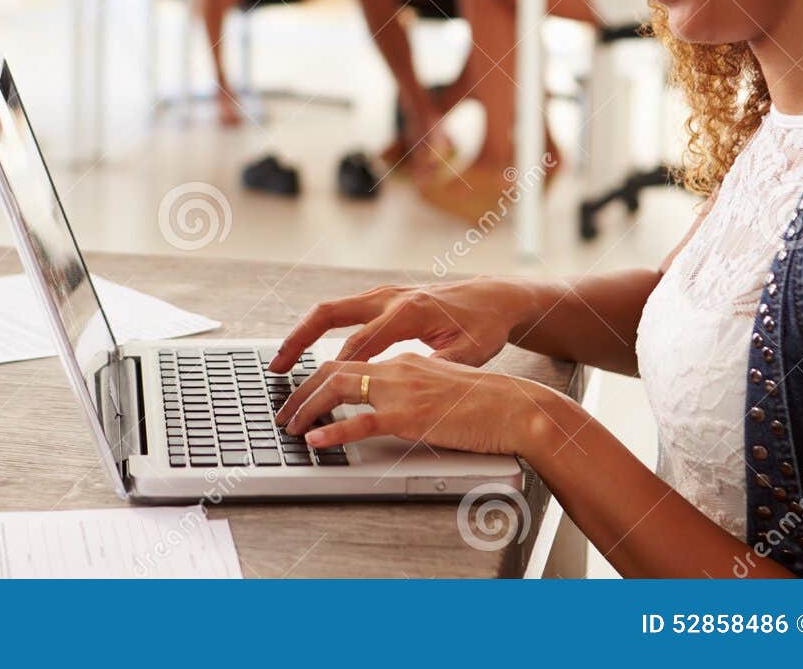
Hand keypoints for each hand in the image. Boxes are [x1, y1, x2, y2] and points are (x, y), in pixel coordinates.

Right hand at [268, 277, 540, 373]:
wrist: (495, 298)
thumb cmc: (484, 328)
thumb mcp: (468, 355)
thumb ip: (435, 370)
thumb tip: (407, 391)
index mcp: (410, 312)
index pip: (360, 343)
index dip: (335, 371)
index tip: (314, 395)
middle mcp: (391, 298)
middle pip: (330, 314)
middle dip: (298, 340)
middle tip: (276, 368)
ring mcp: (385, 294)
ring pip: (331, 309)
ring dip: (302, 333)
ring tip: (281, 362)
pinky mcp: (384, 298)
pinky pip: (343, 311)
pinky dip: (320, 328)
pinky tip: (308, 350)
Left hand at [275, 354, 558, 454]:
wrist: (519, 407)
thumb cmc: (489, 404)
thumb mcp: (444, 388)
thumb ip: (415, 392)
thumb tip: (391, 410)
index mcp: (406, 361)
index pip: (350, 360)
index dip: (318, 375)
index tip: (300, 391)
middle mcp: (399, 368)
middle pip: (333, 369)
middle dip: (301, 389)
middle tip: (283, 411)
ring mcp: (403, 390)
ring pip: (339, 389)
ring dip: (307, 407)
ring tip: (290, 427)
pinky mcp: (411, 415)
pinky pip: (361, 422)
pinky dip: (334, 432)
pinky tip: (317, 442)